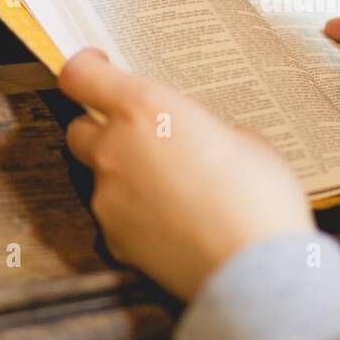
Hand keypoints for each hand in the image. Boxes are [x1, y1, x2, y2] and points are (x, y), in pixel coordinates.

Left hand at [59, 48, 313, 301]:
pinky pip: (115, 217)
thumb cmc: (259, 197)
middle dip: (103, 129)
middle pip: (80, 129)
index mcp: (147, 108)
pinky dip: (135, 216)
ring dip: (124, 176)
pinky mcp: (114, 240)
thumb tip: (215, 143)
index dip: (85, 69)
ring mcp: (109, 198)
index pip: (80, 76)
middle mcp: (115, 148)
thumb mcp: (250, 143)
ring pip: (99, 176)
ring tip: (172, 190)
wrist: (255, 270)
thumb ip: (214, 133)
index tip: (98, 68)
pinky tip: (173, 225)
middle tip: (141, 136)